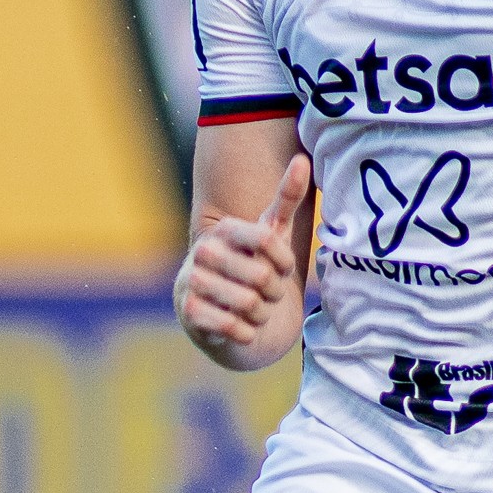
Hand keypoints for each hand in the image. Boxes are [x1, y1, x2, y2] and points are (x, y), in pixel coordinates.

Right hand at [175, 152, 311, 359]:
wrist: (219, 314)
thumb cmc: (254, 267)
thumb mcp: (274, 233)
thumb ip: (287, 197)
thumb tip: (303, 160)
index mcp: (225, 230)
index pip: (270, 241)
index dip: (285, 263)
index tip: (282, 268)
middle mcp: (204, 251)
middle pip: (263, 277)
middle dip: (274, 293)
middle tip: (266, 294)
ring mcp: (193, 281)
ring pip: (250, 305)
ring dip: (261, 315)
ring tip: (253, 310)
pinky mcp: (188, 313)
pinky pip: (234, 327)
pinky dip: (246, 333)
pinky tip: (239, 326)